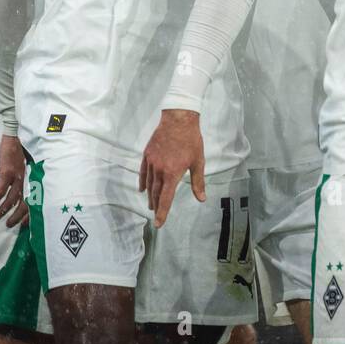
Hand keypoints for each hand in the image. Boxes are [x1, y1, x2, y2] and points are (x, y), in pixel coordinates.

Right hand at [0, 134, 28, 227]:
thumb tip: (19, 195)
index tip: (23, 225)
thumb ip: (24, 180)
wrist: (14, 137)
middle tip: (8, 224)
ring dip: (3, 209)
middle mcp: (27, 180)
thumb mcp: (25, 168)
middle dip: (16, 216)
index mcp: (31, 180)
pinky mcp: (7, 172)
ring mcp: (18, 176)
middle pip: (25, 203)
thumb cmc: (19, 153)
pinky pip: (2, 189)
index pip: (33, 201)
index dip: (28, 214)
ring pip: (12, 198)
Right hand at [139, 109, 206, 227]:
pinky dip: (142, 182)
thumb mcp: (198, 162)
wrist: (178, 119)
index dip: (162, 213)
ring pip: (149, 184)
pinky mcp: (147, 154)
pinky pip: (143, 172)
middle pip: (156, 193)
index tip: (158, 224)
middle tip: (156, 215)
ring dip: (150, 196)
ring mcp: (152, 162)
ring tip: (151, 204)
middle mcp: (160, 170)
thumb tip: (202, 199)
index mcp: (172, 174)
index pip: (166, 199)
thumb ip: (198, 182)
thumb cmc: (191, 140)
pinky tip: (142, 188)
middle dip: (156, 206)